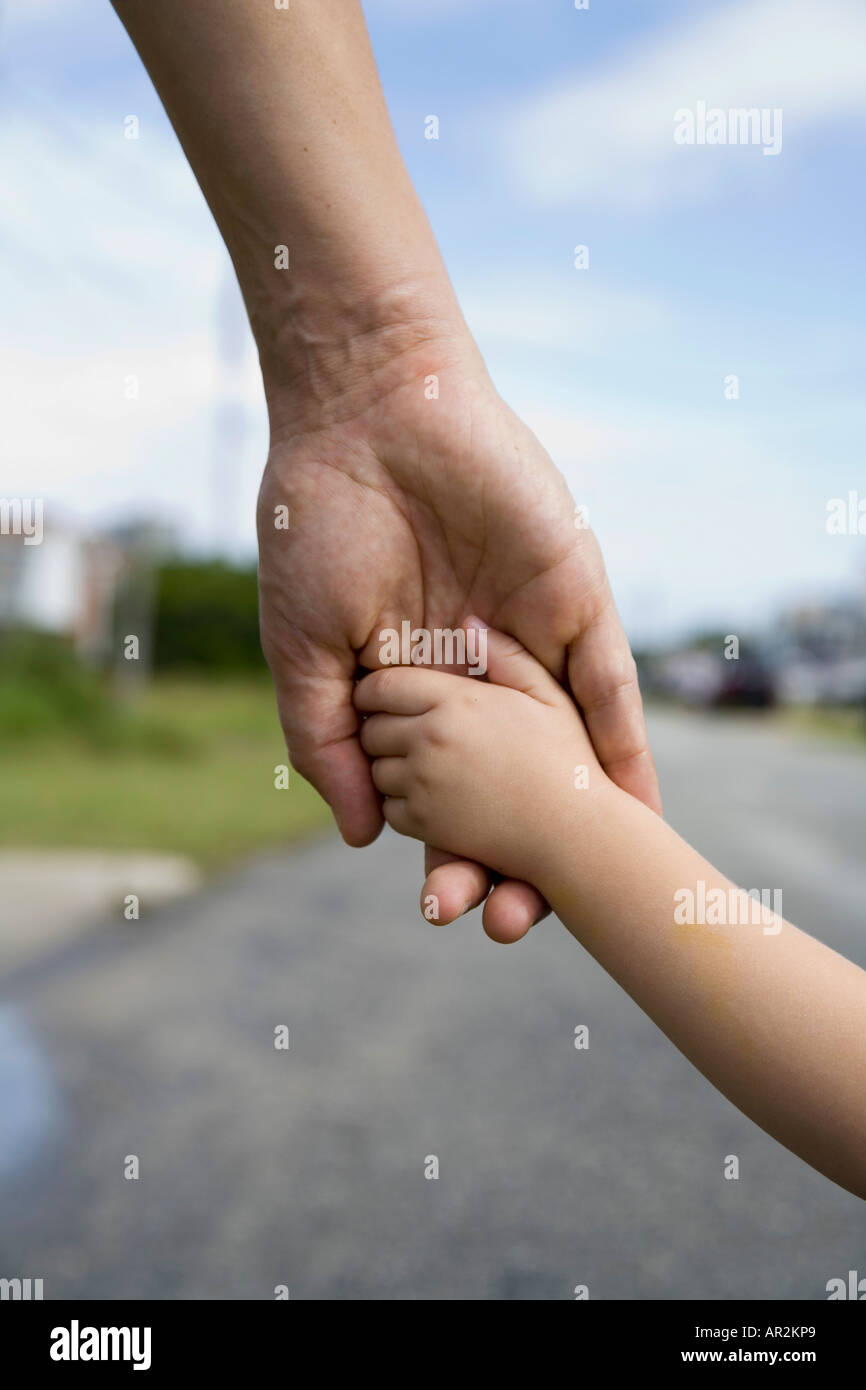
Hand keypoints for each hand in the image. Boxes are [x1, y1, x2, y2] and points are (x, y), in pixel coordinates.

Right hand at [257, 330, 658, 940]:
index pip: (439, 788)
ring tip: (588, 895)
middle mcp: (478, 676)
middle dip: (508, 855)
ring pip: (563, 749)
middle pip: (506, 785)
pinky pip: (610, 684)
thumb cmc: (317, 527)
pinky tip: (638, 811)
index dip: (444, 851)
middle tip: (505, 923)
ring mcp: (530, 639)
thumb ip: (328, 743)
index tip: (443, 908)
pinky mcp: (574, 600)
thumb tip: (359, 836)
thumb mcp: (303, 651)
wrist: (367, 412)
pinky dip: (625, 747)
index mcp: (413, 689)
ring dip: (574, 821)